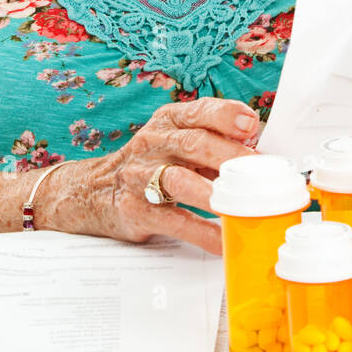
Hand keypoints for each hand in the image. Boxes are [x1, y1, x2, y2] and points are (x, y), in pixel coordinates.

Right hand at [42, 96, 260, 253]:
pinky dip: (203, 232)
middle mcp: (153, 143)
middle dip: (231, 157)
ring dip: (215, 194)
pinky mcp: (136, 209)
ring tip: (243, 205)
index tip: (251, 125)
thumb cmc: (148, 164)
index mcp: (168, 122)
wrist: (92, 191)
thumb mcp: (175, 142)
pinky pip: (174, 221)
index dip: (226, 115)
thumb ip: (213, 143)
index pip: (199, 110)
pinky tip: (223, 240)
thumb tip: (259, 153)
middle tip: (260, 173)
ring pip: (180, 180)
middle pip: (195, 143)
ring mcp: (140, 176)